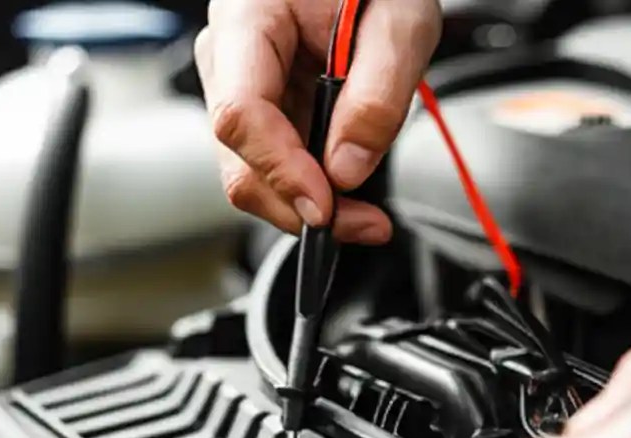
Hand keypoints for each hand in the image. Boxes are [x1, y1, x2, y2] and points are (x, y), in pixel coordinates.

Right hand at [195, 0, 440, 243]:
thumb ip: (378, 96)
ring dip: (306, 204)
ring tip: (365, 217)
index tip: (324, 207)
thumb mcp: (401, 23)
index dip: (281, 170)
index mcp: (246, 17)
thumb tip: (347, 170)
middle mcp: (230, 56)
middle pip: (239, 156)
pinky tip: (349, 199)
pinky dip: (311, 190)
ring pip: (252, 171)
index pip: (241, 113)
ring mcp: (241, 86)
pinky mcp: (264, 111)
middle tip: (361, 224)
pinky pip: (274, 165)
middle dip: (297, 203)